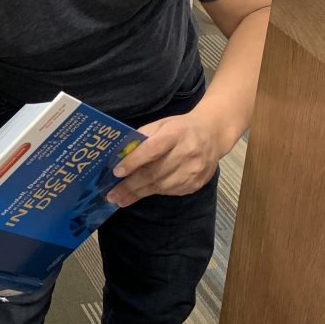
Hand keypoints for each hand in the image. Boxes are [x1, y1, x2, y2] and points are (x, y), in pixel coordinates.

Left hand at [106, 112, 225, 206]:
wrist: (212, 135)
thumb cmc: (180, 128)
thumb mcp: (161, 124)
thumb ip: (142, 137)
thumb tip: (120, 155)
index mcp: (176, 133)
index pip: (152, 150)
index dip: (133, 162)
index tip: (117, 172)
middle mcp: (187, 152)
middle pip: (155, 172)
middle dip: (131, 185)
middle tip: (112, 194)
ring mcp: (194, 170)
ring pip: (162, 186)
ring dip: (139, 194)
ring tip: (120, 199)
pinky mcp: (197, 183)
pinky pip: (171, 192)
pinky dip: (154, 193)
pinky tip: (141, 194)